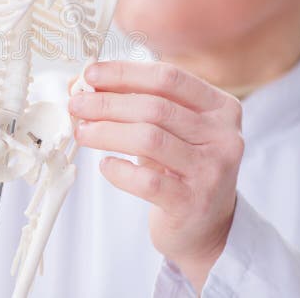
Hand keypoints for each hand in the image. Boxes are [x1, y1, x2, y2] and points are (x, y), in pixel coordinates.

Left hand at [68, 61, 243, 292]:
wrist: (206, 226)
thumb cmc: (181, 168)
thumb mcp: (170, 129)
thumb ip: (137, 102)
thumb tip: (84, 84)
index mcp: (220, 107)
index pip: (169, 78)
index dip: (125, 72)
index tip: (90, 73)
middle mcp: (223, 136)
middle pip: (155, 107)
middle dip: (108, 103)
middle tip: (76, 104)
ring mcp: (211, 171)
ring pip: (149, 139)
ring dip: (107, 132)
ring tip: (82, 132)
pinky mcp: (192, 203)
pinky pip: (147, 181)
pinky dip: (119, 170)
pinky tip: (105, 166)